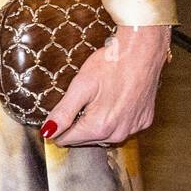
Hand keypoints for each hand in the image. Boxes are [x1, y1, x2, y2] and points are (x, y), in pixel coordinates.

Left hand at [42, 23, 172, 146]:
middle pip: (85, 139)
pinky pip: (121, 128)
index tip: (62, 109)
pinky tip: (114, 100)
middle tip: (82, 98)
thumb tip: (48, 132)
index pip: (67, 139)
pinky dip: (114, 118)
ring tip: (98, 97)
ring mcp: (132, 129)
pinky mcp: (143, 122)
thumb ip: (63, 112)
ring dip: (95, 123)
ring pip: (103, 136)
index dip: (59, 126)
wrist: (143, 51)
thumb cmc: (112, 63)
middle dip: (78, 123)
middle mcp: (117, 134)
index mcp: (98, 127)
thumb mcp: (81, 85)